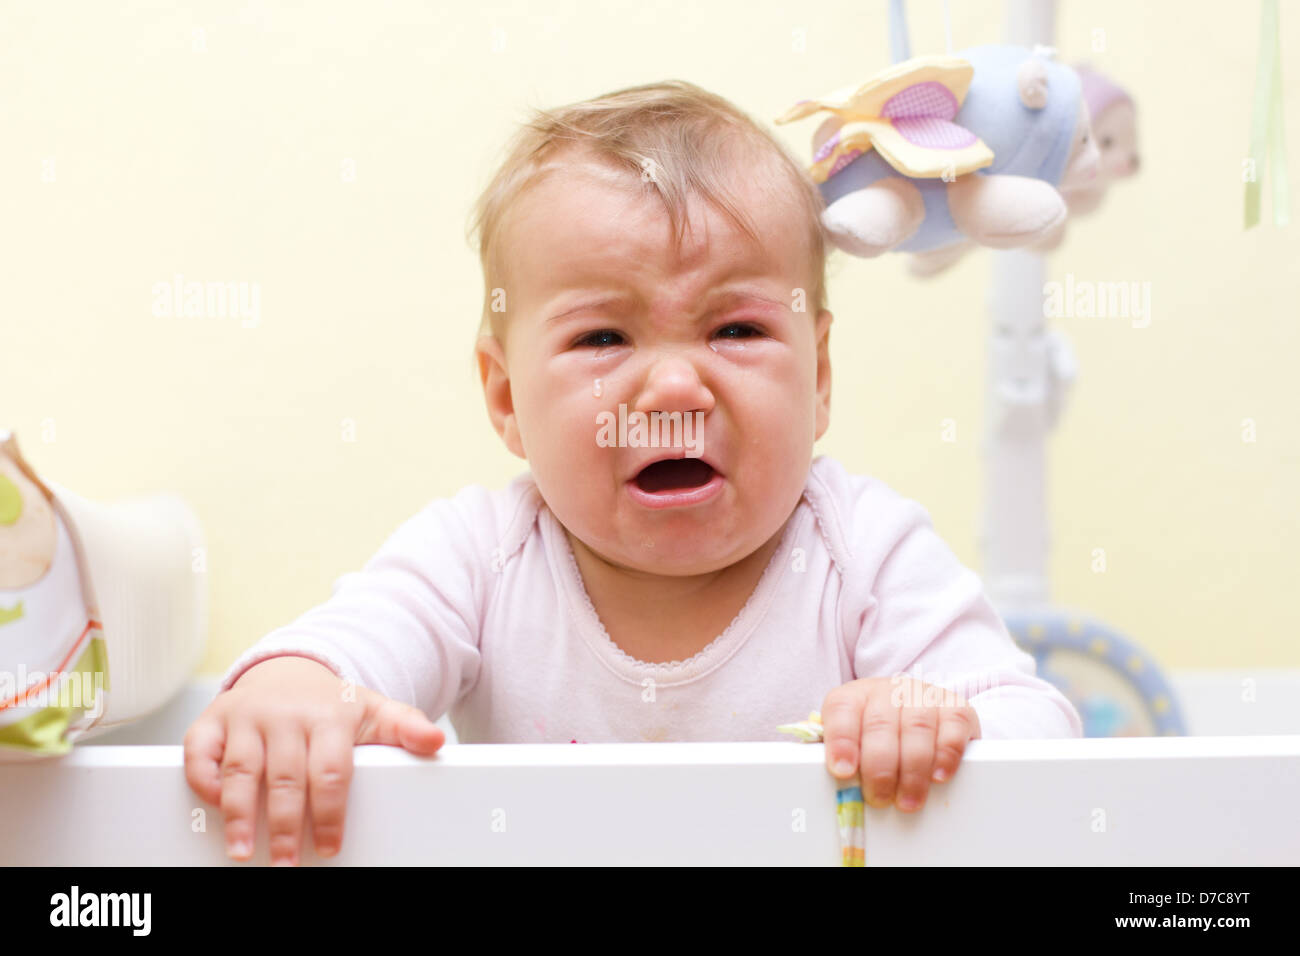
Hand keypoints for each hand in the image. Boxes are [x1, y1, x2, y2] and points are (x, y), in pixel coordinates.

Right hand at [183, 655, 444, 864]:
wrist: (290, 670)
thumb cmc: (332, 705)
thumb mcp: (374, 711)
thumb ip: (405, 728)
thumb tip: (436, 741)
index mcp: (328, 717)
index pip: (331, 771)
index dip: (331, 812)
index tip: (331, 846)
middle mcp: (285, 716)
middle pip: (286, 777)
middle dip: (286, 824)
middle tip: (286, 862)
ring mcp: (247, 716)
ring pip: (241, 768)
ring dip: (240, 813)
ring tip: (241, 850)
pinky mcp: (213, 719)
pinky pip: (200, 751)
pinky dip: (203, 778)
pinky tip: (214, 803)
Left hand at [821, 677, 979, 811]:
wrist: (921, 711)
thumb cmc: (880, 738)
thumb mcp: (856, 743)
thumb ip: (844, 760)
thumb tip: (837, 786)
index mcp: (855, 696)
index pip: (842, 709)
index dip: (841, 740)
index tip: (842, 771)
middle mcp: (889, 690)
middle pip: (880, 724)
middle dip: (879, 768)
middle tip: (879, 799)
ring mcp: (923, 695)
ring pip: (917, 728)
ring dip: (912, 771)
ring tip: (908, 801)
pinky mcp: (956, 707)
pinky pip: (953, 728)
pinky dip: (946, 755)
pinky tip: (938, 777)